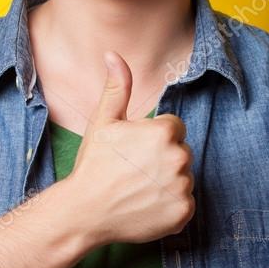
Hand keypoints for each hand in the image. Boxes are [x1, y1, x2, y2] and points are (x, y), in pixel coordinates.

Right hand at [67, 51, 194, 246]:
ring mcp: (182, 188)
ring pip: (183, 177)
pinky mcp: (183, 213)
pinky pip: (184, 203)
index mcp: (163, 133)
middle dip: (162, 158)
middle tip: (134, 171)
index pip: (174, 128)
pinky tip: (146, 206)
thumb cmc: (93, 165)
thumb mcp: (103, 122)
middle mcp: (179, 158)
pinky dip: (169, 206)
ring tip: (138, 189)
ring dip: (167, 182)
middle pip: (180, 151)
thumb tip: (113, 54)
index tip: (133, 152)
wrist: (84, 213)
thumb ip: (117, 87)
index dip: (152, 138)